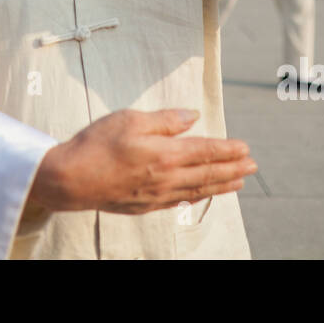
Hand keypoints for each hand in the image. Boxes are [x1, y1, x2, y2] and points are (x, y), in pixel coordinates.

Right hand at [27, 108, 256, 214]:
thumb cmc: (97, 145)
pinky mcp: (145, 205)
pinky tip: (203, 194)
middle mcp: (166, 177)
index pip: (205, 151)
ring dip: (221, 185)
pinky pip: (180, 201)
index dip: (228, 150)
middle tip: (253, 166)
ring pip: (197, 190)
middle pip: (207, 173)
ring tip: (239, 181)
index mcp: (165, 153)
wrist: (71, 179)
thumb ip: (165, 120)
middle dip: (232, 168)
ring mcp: (157, 195)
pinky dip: (198, 197)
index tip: (245, 148)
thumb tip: (192, 117)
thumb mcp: (131, 119)